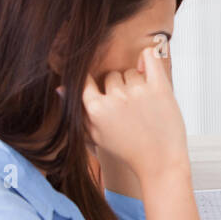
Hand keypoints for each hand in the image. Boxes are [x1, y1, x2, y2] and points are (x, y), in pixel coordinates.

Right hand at [81, 43, 189, 184]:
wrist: (160, 162)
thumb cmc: (128, 150)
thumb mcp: (96, 136)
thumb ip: (79, 111)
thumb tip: (60, 88)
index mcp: (96, 109)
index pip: (86, 81)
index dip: (94, 84)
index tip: (102, 88)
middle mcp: (115, 98)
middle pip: (111, 76)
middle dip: (118, 87)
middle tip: (129, 107)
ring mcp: (138, 91)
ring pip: (131, 71)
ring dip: (136, 82)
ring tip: (143, 103)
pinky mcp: (160, 88)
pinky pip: (150, 58)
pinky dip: (148, 57)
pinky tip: (146, 65)